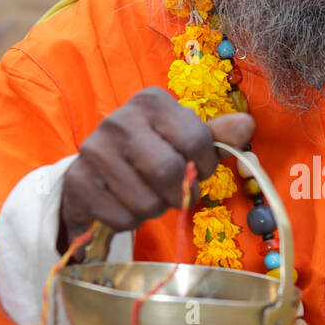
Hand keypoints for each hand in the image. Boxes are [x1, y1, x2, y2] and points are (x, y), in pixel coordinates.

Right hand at [58, 87, 253, 253]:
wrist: (93, 177)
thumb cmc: (148, 156)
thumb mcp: (183, 142)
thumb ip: (214, 137)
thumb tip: (246, 125)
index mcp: (151, 102)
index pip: (196, 139)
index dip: (204, 165)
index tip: (197, 170)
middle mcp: (119, 120)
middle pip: (169, 172)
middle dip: (181, 193)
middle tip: (176, 194)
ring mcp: (94, 150)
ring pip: (146, 201)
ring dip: (154, 209)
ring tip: (146, 195)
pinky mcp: (77, 182)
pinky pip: (121, 218)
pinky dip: (130, 221)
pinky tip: (122, 205)